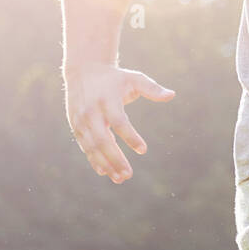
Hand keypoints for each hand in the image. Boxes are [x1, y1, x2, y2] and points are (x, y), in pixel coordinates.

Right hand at [63, 63, 174, 182]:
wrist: (83, 70)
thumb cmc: (115, 77)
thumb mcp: (134, 78)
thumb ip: (152, 88)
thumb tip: (172, 95)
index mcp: (107, 99)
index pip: (119, 121)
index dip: (130, 137)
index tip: (143, 150)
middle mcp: (91, 111)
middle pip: (102, 139)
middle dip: (115, 158)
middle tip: (129, 174)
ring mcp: (81, 120)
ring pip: (92, 147)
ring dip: (105, 164)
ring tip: (120, 178)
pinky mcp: (76, 126)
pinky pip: (85, 146)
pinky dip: (94, 160)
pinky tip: (105, 172)